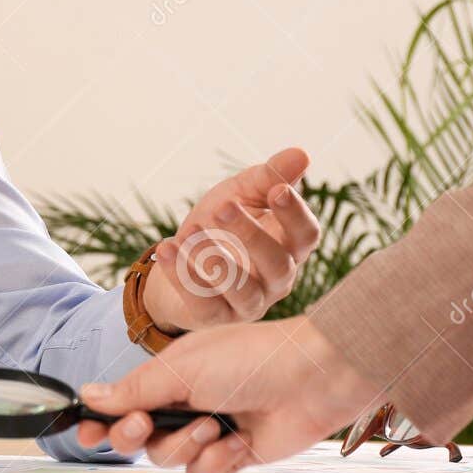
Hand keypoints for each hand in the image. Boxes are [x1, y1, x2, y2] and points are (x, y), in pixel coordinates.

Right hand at [73, 316, 378, 472]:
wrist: (314, 378)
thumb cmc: (249, 359)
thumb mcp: (182, 369)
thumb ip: (134, 389)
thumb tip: (88, 395)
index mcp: (166, 377)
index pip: (120, 404)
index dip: (99, 421)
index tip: (84, 433)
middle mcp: (183, 405)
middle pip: (136, 439)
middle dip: (134, 436)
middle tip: (144, 426)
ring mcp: (208, 431)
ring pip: (169, 460)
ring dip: (186, 446)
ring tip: (215, 425)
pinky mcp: (234, 456)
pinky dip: (217, 461)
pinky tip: (239, 442)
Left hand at [142, 147, 321, 331]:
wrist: (178, 257)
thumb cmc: (219, 224)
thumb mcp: (239, 194)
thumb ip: (267, 178)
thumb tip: (301, 153)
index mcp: (289, 246)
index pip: (306, 234)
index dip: (295, 214)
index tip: (276, 190)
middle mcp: (277, 279)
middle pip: (276, 262)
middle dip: (251, 234)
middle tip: (222, 207)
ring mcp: (249, 303)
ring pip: (242, 289)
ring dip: (214, 258)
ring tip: (190, 230)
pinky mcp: (216, 318)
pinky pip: (203, 302)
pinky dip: (183, 275)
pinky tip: (166, 249)